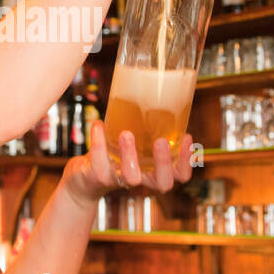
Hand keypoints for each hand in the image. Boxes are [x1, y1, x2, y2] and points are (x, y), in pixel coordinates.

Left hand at [64, 119, 194, 204]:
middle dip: (164, 162)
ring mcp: (120, 179)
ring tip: (126, 133)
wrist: (85, 178)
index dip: (187, 160)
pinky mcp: (98, 177)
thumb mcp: (134, 142)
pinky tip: (99, 125)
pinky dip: (98, 142)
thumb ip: (146, 127)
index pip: (180, 175)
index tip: (187, 136)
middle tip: (161, 141)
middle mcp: (141, 179)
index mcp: (154, 171)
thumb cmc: (115, 155)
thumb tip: (155, 91)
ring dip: (130, 155)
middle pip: (162, 183)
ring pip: (131, 177)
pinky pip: (100, 163)